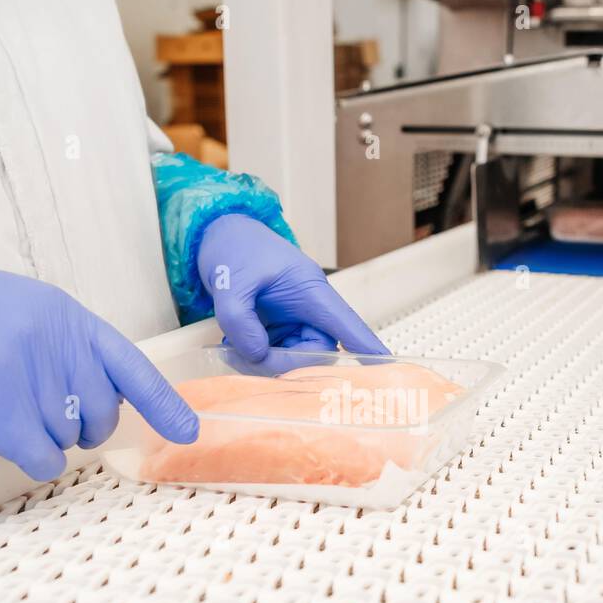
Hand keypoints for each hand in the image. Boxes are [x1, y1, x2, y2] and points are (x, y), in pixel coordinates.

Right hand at [0, 268, 197, 480]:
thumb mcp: (28, 308)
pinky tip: (4, 433)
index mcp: (71, 321)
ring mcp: (31, 382)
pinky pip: (43, 458)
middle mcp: (59, 350)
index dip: (164, 405)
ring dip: (41, 434)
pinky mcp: (1, 416)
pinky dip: (31, 455)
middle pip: (101, 416)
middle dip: (79, 423)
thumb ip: (69, 346)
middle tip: (35, 404)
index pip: (133, 369)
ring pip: (69, 439)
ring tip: (1, 400)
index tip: (189, 432)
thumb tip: (102, 395)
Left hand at [197, 214, 387, 360]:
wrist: (217, 235)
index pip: (346, 323)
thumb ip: (240, 321)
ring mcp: (294, 318)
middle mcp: (308, 307)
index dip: (366, 347)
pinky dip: (256, 354)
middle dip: (287, 363)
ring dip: (267, 360)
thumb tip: (257, 355)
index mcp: (310, 290)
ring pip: (295, 355)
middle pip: (317, 350)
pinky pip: (277, 351)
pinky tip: (234, 343)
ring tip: (235, 347)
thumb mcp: (230, 283)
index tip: (385, 367)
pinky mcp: (279, 326)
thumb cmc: (233, 247)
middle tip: (252, 360)